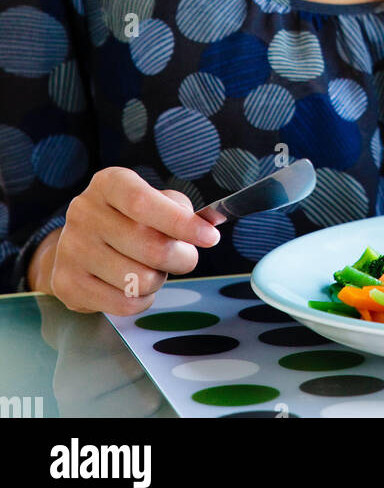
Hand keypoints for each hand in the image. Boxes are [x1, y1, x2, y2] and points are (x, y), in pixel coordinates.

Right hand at [48, 167, 220, 315]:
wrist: (80, 244)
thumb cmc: (129, 219)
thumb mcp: (153, 199)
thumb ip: (178, 209)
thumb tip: (203, 227)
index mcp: (108, 184)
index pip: (143, 203)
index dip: (180, 223)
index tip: (210, 237)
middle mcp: (84, 213)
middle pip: (149, 247)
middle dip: (181, 258)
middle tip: (185, 257)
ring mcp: (72, 249)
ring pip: (139, 280)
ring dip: (158, 280)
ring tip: (151, 269)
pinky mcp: (67, 284)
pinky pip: (124, 304)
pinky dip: (143, 300)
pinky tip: (138, 288)